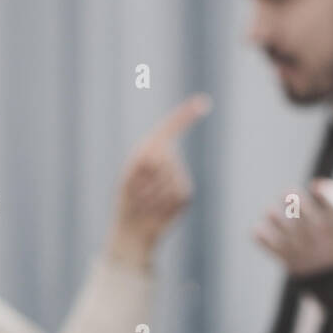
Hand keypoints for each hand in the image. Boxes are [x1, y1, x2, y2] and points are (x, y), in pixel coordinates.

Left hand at [106, 93, 209, 267]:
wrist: (135, 229)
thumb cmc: (128, 201)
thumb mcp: (129, 177)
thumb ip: (143, 161)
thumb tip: (163, 155)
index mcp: (153, 149)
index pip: (171, 127)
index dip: (186, 115)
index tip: (203, 102)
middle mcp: (169, 160)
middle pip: (164, 156)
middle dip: (145, 176)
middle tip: (137, 192)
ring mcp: (180, 176)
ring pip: (170, 176)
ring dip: (151, 192)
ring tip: (145, 202)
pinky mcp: (186, 193)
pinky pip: (177, 191)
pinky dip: (162, 202)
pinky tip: (157, 208)